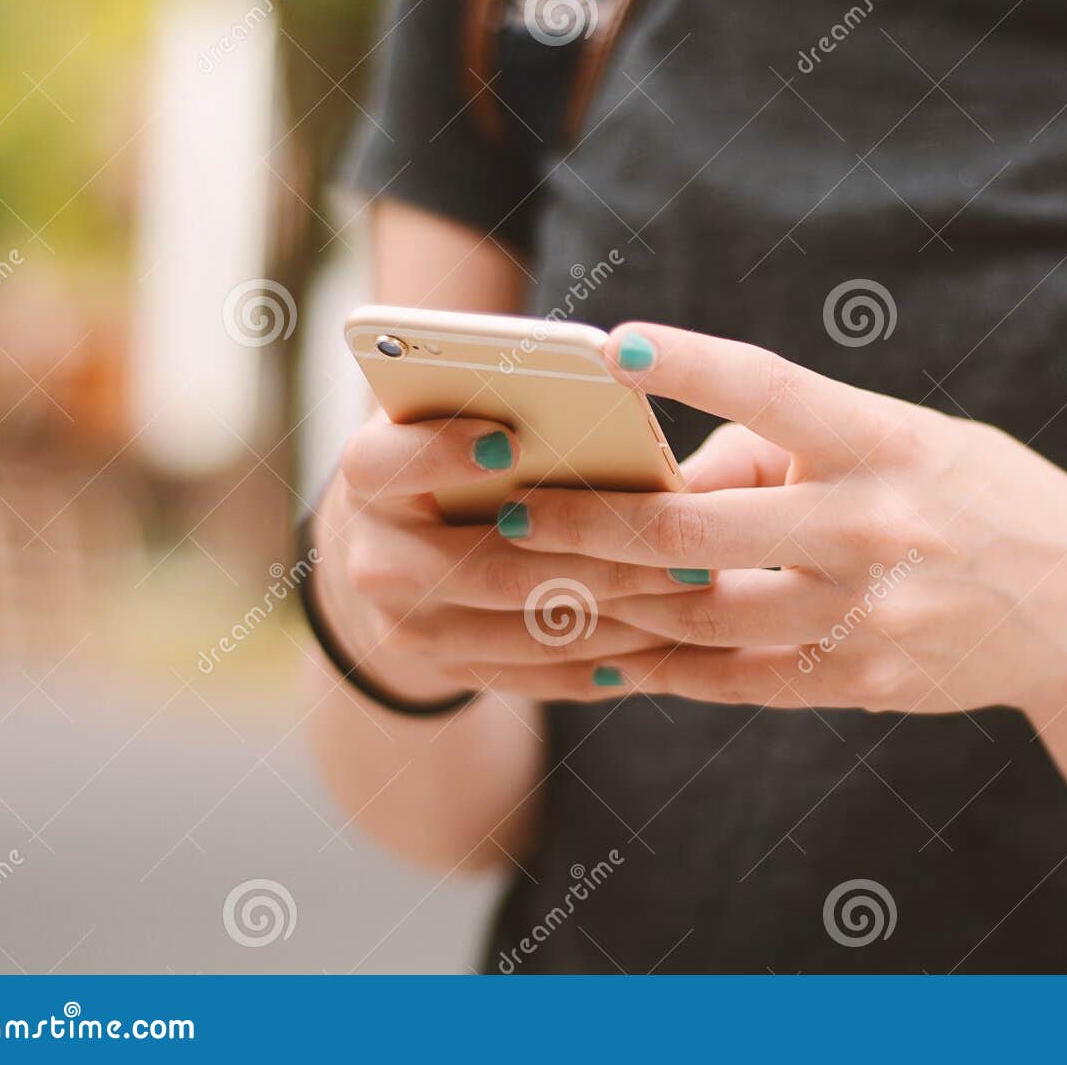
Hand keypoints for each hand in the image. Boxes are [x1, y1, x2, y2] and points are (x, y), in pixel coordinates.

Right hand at [312, 410, 735, 703]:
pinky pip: (538, 676)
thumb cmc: (452, 444)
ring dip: (621, 613)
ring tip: (698, 588)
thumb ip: (499, 395)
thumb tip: (601, 390)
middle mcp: (374, 558)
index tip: (511, 439)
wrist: (392, 541)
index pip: (388, 462)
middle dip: (596, 555)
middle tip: (684, 541)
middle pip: (488, 565)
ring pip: (525, 630)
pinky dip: (608, 658)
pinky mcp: (448, 672)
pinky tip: (669, 638)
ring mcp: (406, 627)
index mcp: (368, 475)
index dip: (443, 452)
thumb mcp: (454, 408)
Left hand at [501, 322, 1066, 712]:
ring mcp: (867, 616)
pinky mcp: (860, 681)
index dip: (692, 365)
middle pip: (699, 533)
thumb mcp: (901, 438)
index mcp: (887, 444)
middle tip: (502, 509)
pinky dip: (662, 668)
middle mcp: (874, 528)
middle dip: (587, 522)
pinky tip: (600, 654)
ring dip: (603, 602)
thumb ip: (785, 450)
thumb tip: (667, 484)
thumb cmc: (971, 496)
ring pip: (701, 618)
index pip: (777, 390)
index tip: (612, 344)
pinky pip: (736, 681)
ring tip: (527, 582)